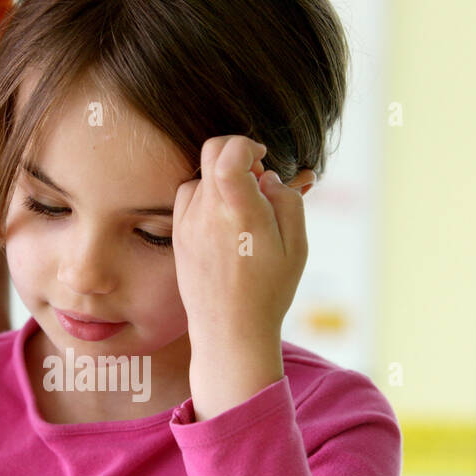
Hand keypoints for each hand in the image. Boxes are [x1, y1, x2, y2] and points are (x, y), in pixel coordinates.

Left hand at [172, 135, 308, 418]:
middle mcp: (207, 213)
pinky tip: (222, 221)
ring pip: (199, 177)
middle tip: (256, 178)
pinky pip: (187, 199)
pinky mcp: (178, 236)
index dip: (245, 144)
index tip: (260, 157)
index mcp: (239, 212)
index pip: (227, 153)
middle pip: (211, 155)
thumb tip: (268, 178)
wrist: (229, 332)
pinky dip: (205, 199)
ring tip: (242, 208)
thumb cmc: (269, 291)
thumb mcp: (296, 246)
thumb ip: (288, 201)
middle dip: (236, 155)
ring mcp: (187, 224)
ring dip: (220, 180)